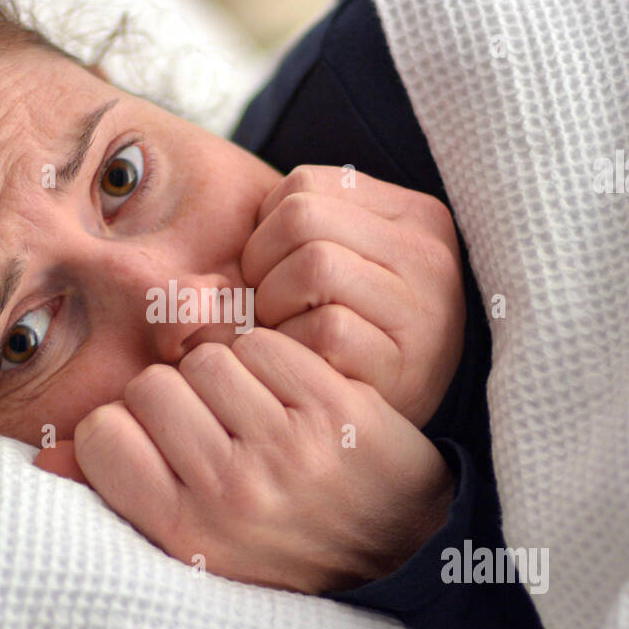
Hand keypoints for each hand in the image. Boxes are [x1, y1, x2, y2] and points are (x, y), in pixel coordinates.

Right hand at [38, 328, 453, 593]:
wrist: (400, 548)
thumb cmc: (280, 542)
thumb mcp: (194, 540)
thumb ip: (122, 492)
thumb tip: (44, 457)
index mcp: (185, 530)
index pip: (104, 433)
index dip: (122, 427)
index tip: (155, 444)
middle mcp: (232, 491)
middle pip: (152, 386)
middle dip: (174, 396)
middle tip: (211, 427)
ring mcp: (286, 445)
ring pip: (206, 357)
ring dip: (222, 374)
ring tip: (251, 413)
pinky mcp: (333, 405)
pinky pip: (263, 343)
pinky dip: (268, 358)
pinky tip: (288, 396)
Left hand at [241, 165, 465, 427]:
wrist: (399, 441)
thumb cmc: (351, 346)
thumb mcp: (344, 274)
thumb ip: (296, 241)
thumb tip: (198, 270)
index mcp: (415, 218)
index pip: (306, 186)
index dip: (266, 231)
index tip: (273, 272)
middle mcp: (429, 255)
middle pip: (303, 218)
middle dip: (263, 265)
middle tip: (268, 309)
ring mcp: (424, 309)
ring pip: (315, 264)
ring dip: (276, 305)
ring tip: (285, 335)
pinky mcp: (406, 363)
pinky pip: (325, 329)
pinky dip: (294, 348)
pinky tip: (299, 367)